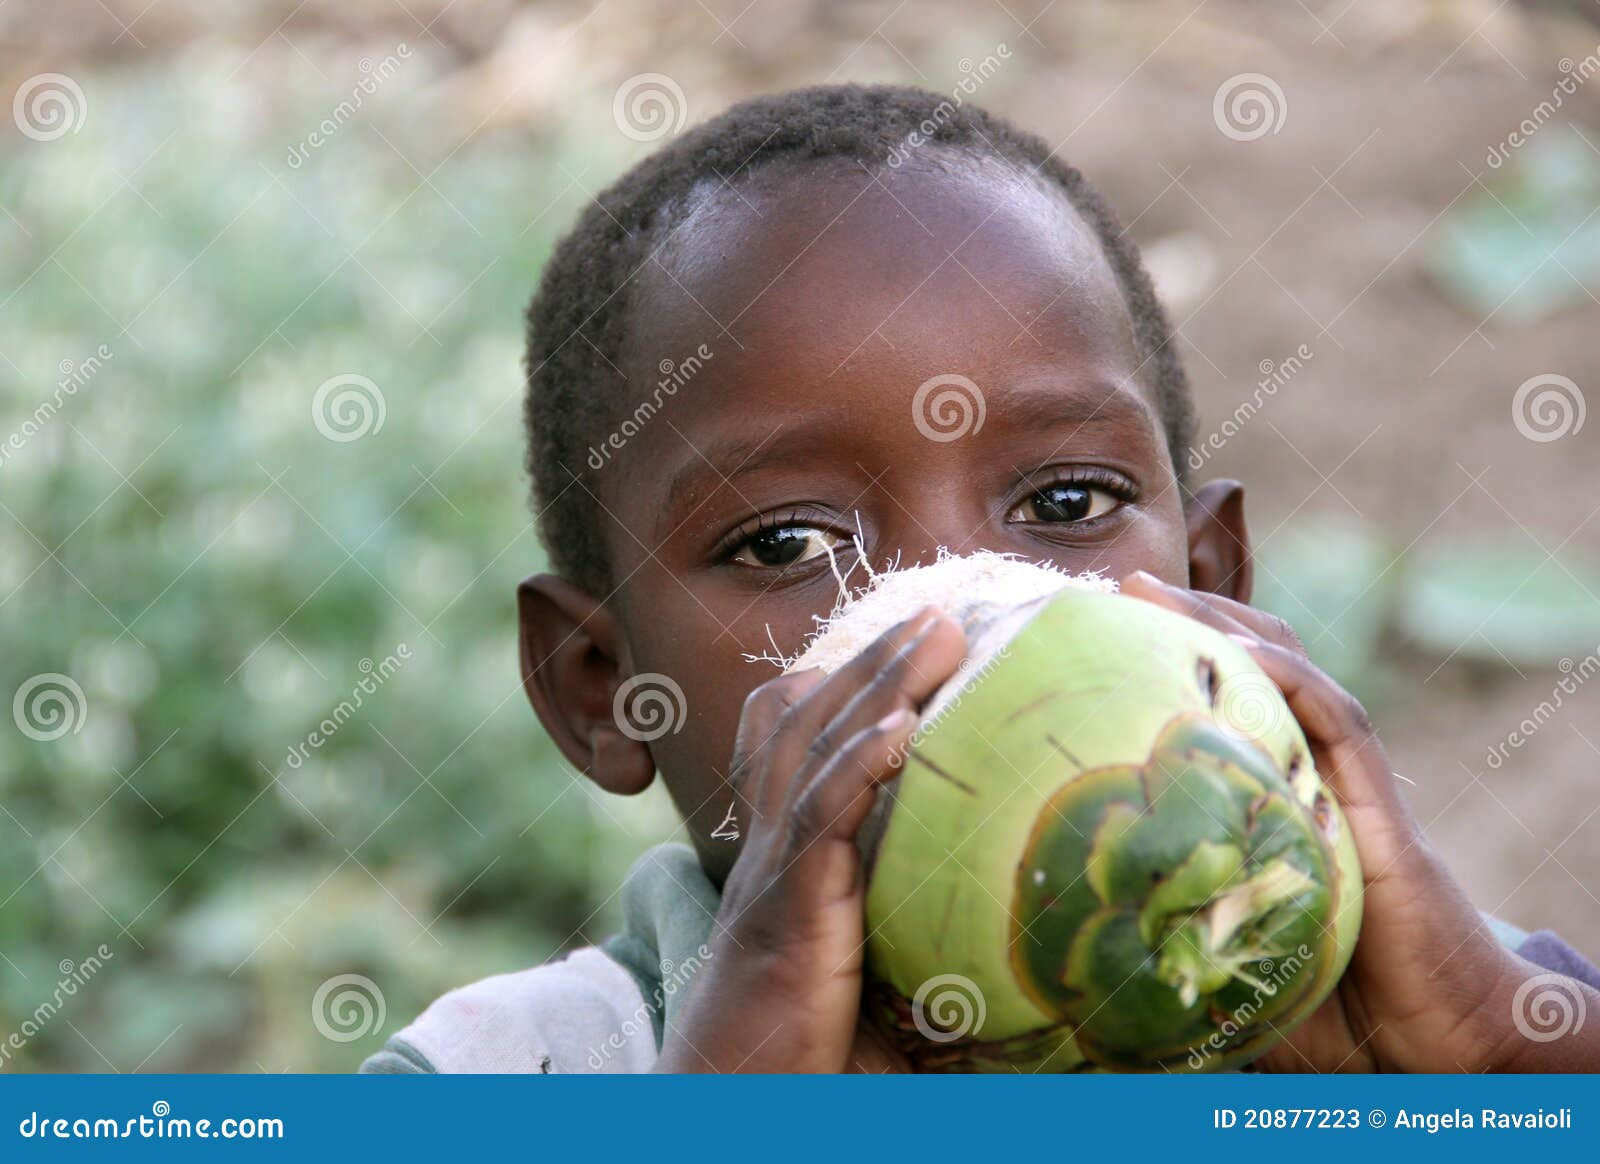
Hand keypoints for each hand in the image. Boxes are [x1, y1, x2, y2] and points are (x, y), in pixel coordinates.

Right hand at [654, 607, 965, 1072]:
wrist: (726, 1113)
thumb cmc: (795, 1061)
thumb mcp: (859, 977)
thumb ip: (908, 930)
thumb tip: (996, 919)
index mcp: (780, 860)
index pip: (790, 747)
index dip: (840, 688)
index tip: (907, 647)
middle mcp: (765, 850)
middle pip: (807, 722)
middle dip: (872, 660)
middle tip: (940, 612)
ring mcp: (770, 875)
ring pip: (815, 750)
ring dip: (878, 683)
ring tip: (938, 631)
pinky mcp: (785, 913)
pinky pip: (820, 822)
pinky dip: (856, 765)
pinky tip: (900, 729)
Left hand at [1121, 571, 1599, 1072]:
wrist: (1444, 1045)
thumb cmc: (1336, 1012)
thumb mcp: (1231, 964)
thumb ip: (1174, 943)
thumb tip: (1085, 965)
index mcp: (1274, 801)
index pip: (1224, 709)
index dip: (1170, 665)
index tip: (1105, 634)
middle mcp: (1312, 778)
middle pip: (1254, 670)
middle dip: (1192, 618)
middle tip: (1121, 586)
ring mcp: (1349, 785)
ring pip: (1292, 674)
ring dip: (1228, 623)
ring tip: (1158, 590)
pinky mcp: (1381, 807)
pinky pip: (1338, 723)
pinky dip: (1290, 675)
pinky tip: (1242, 647)